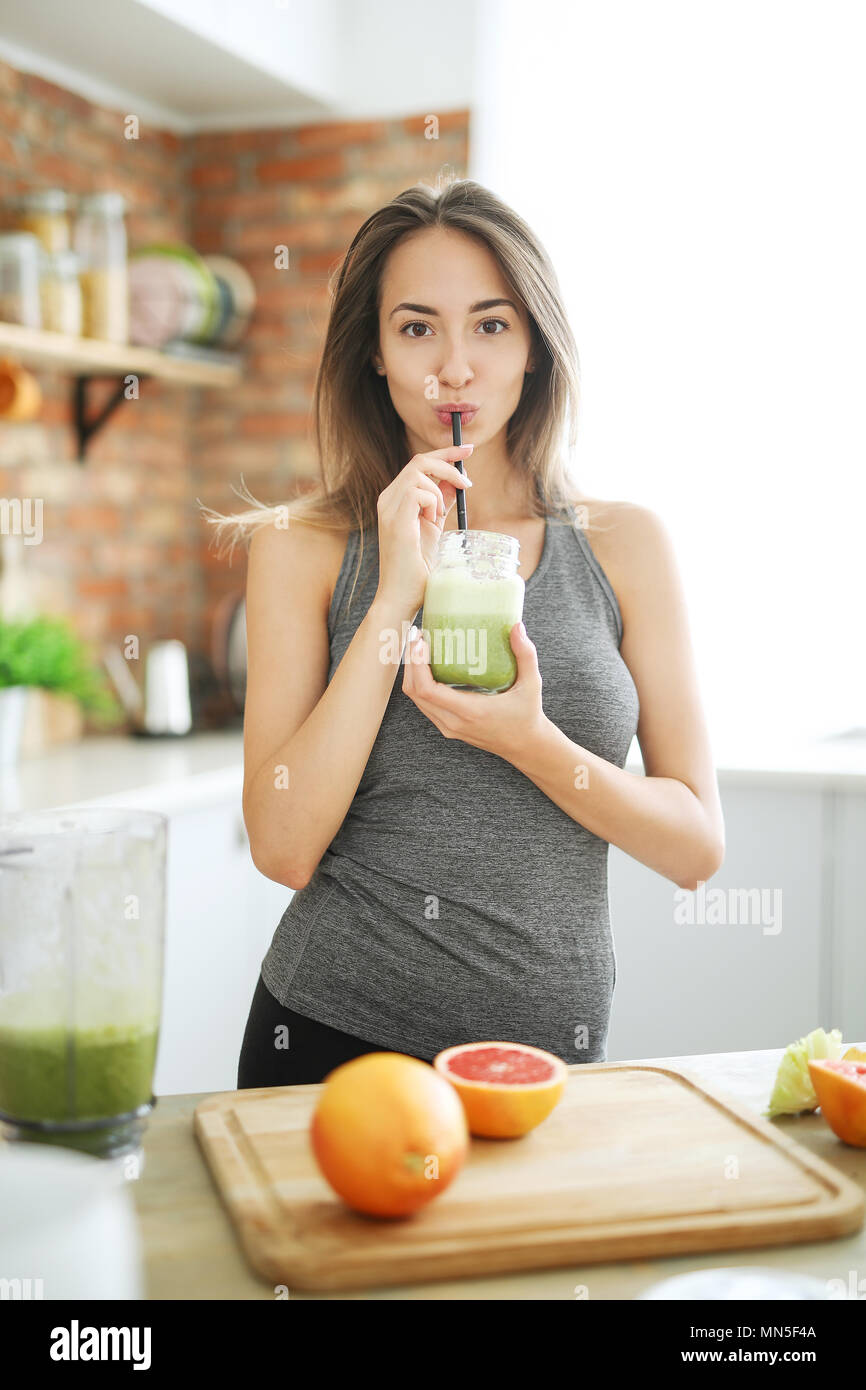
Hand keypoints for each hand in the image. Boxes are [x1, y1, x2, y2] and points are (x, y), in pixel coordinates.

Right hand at [375, 446, 473, 618]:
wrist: (402, 597)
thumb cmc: (417, 569)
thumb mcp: (434, 529)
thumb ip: (442, 504)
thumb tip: (458, 482)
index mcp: (395, 500)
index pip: (419, 464)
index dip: (445, 452)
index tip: (468, 449)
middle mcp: (388, 500)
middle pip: (419, 460)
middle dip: (449, 461)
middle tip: (468, 480)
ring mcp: (388, 508)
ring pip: (419, 473)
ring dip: (439, 491)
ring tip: (439, 517)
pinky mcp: (394, 519)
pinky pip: (418, 491)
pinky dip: (433, 503)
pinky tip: (431, 522)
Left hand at [402, 619, 547, 758]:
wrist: (525, 746)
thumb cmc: (528, 715)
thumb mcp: (532, 685)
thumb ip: (526, 655)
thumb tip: (517, 626)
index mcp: (470, 711)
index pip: (427, 689)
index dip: (417, 664)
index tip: (421, 641)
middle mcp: (453, 721)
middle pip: (414, 692)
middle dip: (410, 662)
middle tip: (417, 636)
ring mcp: (447, 726)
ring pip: (416, 699)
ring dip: (412, 672)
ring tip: (419, 646)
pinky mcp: (447, 727)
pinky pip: (424, 704)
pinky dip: (419, 683)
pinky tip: (427, 665)